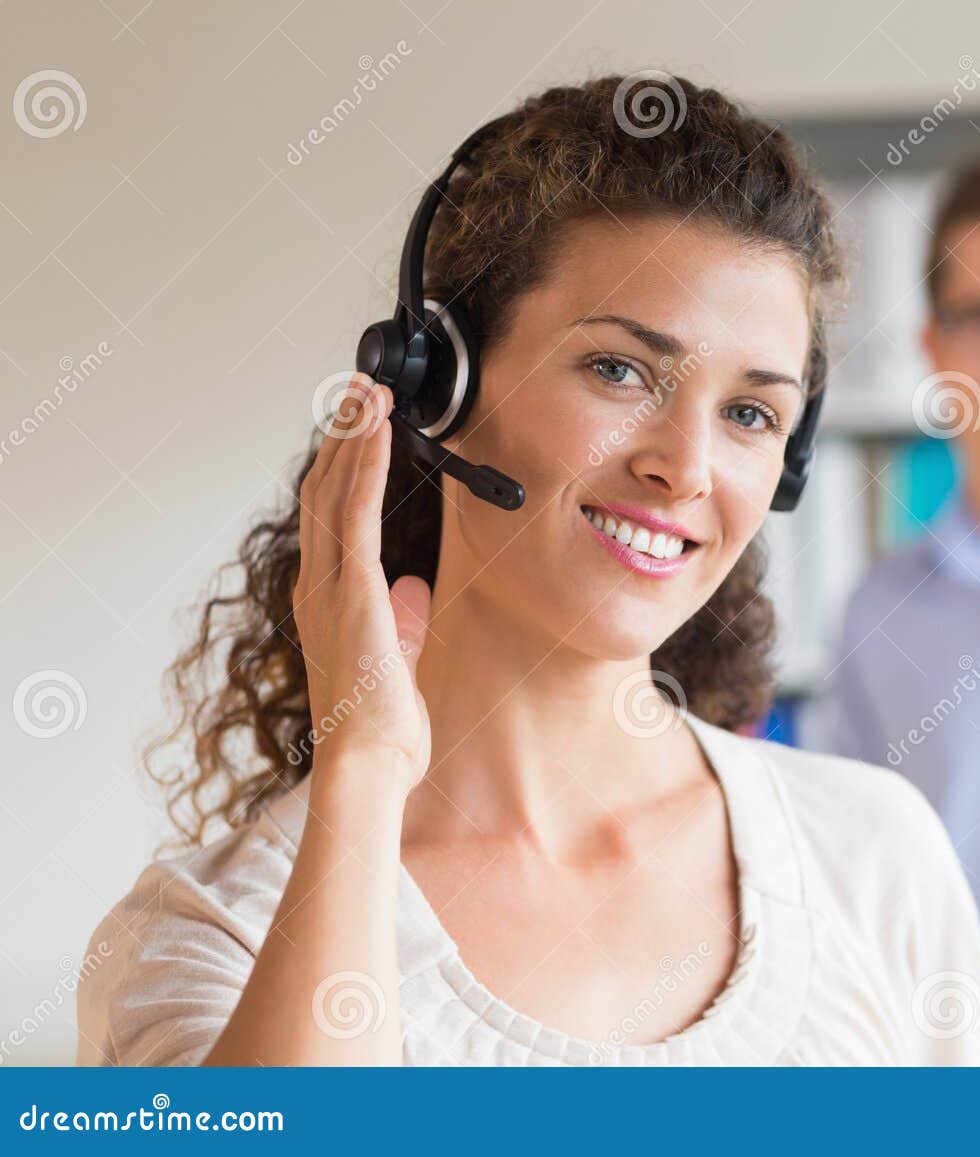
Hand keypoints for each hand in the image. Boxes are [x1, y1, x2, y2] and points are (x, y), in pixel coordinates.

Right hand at [292, 373, 431, 792]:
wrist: (368, 760)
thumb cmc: (382, 728)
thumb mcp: (399, 662)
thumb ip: (402, 622)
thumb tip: (412, 591)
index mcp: (327, 602)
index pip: (329, 520)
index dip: (340, 470)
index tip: (355, 433)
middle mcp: (318, 586)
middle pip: (322, 491)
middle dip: (342, 437)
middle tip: (358, 392)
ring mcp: (329, 586)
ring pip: (333, 490)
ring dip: (352, 435)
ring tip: (366, 391)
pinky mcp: (351, 589)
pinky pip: (355, 512)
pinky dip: (365, 465)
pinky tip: (375, 429)